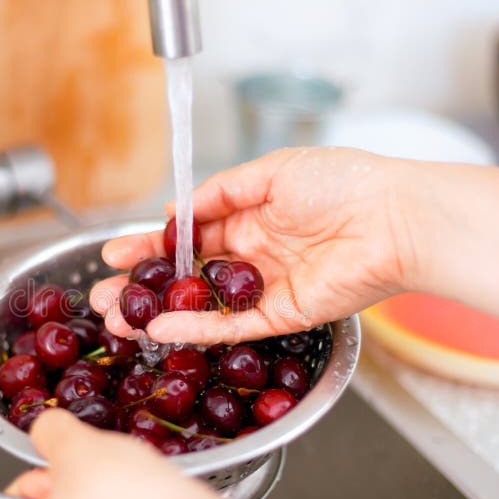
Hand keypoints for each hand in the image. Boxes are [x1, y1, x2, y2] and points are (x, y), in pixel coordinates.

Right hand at [91, 147, 416, 343]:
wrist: (394, 218)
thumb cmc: (342, 182)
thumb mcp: (271, 170)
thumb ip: (220, 191)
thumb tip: (175, 209)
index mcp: (250, 218)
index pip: (188, 238)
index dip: (151, 247)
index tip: (115, 253)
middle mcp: (252, 257)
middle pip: (187, 277)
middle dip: (144, 287)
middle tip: (104, 296)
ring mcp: (264, 289)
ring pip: (200, 307)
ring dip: (157, 314)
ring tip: (115, 319)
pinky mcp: (281, 317)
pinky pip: (230, 326)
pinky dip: (193, 329)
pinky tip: (158, 328)